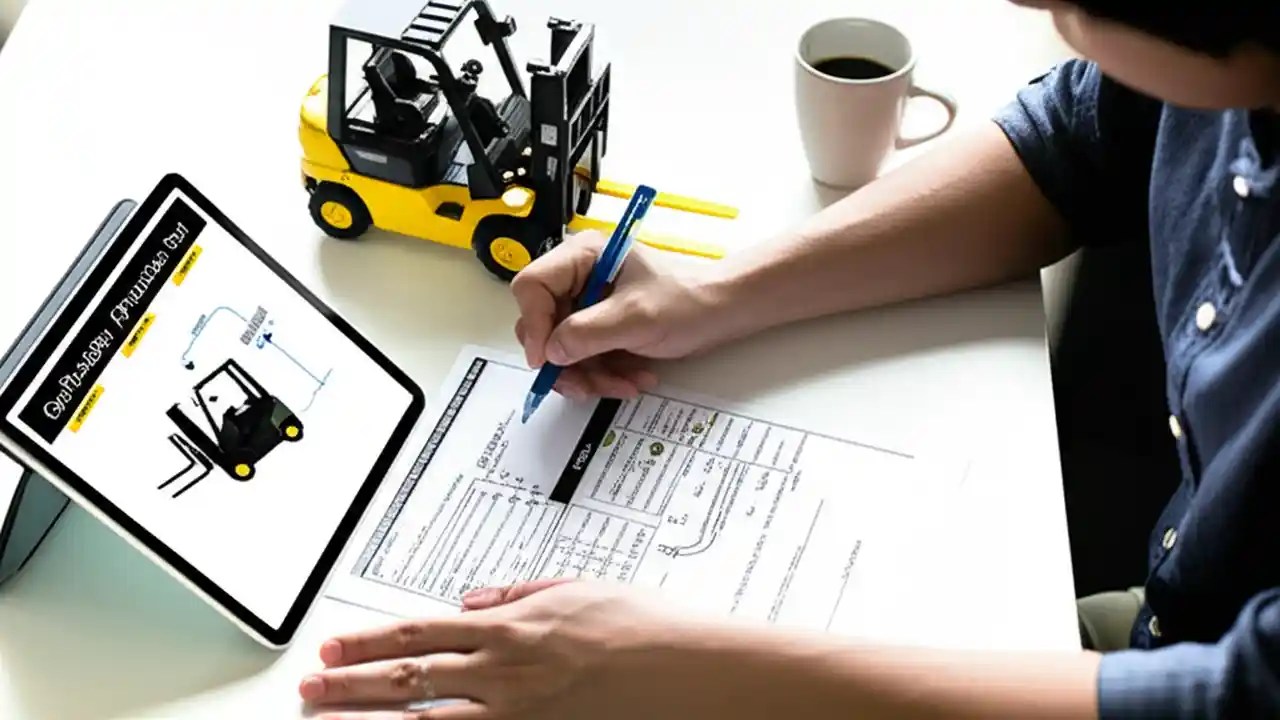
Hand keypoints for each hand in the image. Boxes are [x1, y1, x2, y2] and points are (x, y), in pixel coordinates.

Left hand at [298, 579, 693, 719]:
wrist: (690, 672)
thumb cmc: (643, 628)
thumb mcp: (577, 588)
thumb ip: (519, 592)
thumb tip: (476, 596)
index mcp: (510, 625)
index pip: (419, 630)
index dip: (369, 640)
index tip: (334, 645)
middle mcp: (503, 671)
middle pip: (408, 678)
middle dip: (352, 683)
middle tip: (312, 686)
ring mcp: (516, 714)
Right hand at [510, 230, 733, 398]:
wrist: (721, 313)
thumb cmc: (686, 303)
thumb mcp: (635, 318)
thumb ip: (587, 334)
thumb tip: (550, 353)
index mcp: (582, 256)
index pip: (532, 287)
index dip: (534, 325)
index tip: (546, 360)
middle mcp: (578, 277)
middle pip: (543, 324)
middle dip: (566, 360)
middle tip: (586, 385)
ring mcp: (587, 304)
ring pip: (562, 349)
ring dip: (589, 375)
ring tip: (624, 385)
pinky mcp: (599, 327)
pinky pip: (583, 357)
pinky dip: (603, 374)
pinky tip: (632, 380)